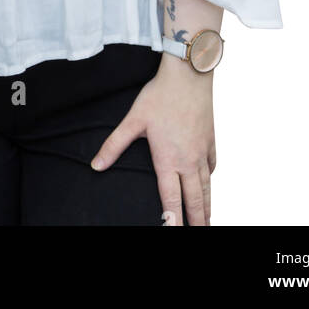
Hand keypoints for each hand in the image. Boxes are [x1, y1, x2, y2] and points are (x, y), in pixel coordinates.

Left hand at [89, 64, 215, 224]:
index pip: (171, 199)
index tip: (174, 231)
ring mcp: (202, 151)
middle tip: (200, 233)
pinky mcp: (210, 139)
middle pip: (194, 199)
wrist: (189, 75)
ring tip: (207, 221)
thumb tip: (96, 165)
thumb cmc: (160, 95)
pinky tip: (207, 183)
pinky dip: (209, 179)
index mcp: (168, 159)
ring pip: (206, 186)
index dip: (173, 220)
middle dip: (196, 220)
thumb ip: (114, 145)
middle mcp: (188, 160)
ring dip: (206, 206)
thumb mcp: (133, 119)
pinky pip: (212, 166)